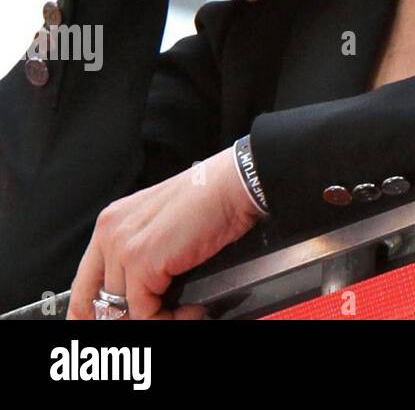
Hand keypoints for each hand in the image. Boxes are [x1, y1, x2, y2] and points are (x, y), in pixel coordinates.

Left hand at [66, 146, 262, 319]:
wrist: (234, 184)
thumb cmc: (212, 197)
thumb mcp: (163, 222)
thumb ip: (143, 250)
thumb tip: (141, 291)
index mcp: (112, 222)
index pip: (85, 282)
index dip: (90, 312)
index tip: (100, 325)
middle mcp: (110, 233)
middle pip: (98, 301)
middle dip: (124, 320)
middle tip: (158, 319)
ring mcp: (124, 247)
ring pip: (121, 311)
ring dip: (155, 319)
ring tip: (184, 314)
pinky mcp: (143, 262)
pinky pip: (145, 312)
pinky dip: (171, 319)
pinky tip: (192, 310)